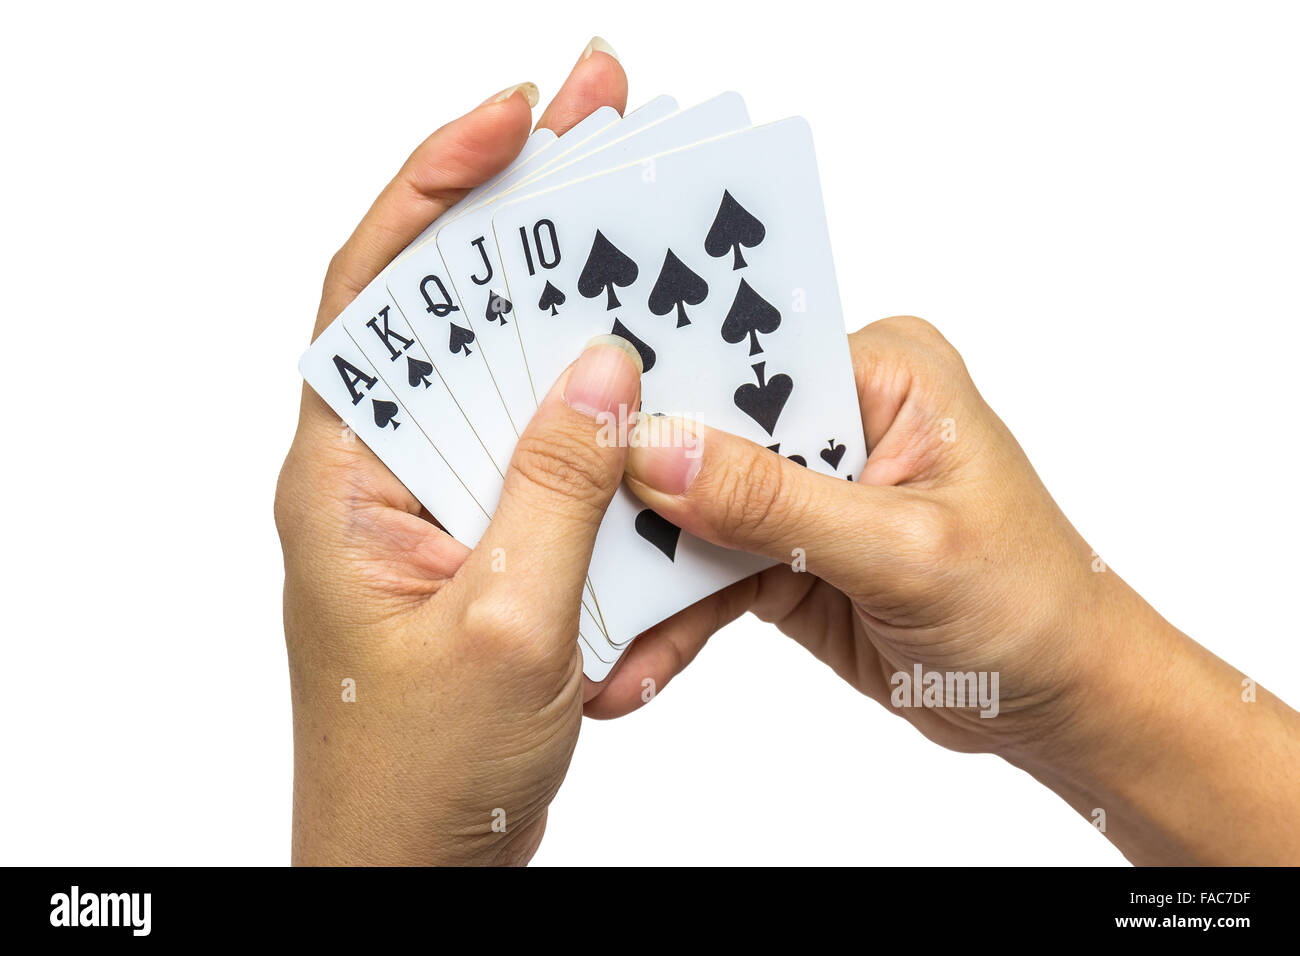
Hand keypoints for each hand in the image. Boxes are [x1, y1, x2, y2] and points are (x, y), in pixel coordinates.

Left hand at [276, 42, 668, 864]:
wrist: (415, 866)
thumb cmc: (423, 770)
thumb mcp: (506, 623)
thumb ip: (555, 487)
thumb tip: (604, 370)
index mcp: (342, 478)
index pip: (371, 292)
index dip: (434, 191)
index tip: (514, 121)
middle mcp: (377, 472)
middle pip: (441, 308)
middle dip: (517, 218)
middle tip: (596, 137)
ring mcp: (429, 503)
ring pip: (493, 373)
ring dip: (562, 315)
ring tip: (634, 247)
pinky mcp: (476, 537)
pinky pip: (532, 447)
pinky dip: (586, 412)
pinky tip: (641, 388)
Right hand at [604, 315, 1299, 863]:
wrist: (1060, 698)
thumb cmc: (1029, 603)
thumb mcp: (902, 549)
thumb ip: (777, 502)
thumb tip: (660, 451)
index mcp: (880, 371)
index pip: (749, 360)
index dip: (664, 389)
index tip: (576, 422)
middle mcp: (835, 415)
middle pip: (705, 434)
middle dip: (634, 493)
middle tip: (554, 531)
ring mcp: (804, 487)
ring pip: (693, 512)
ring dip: (643, 574)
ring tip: (585, 629)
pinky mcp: (783, 553)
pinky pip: (706, 575)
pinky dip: (672, 621)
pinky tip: (632, 665)